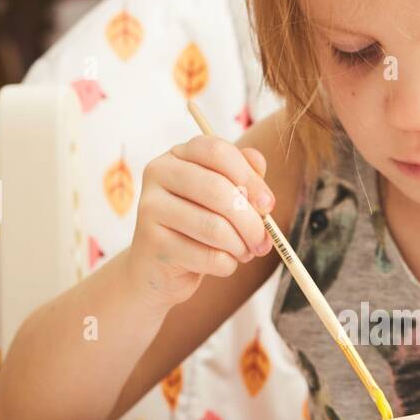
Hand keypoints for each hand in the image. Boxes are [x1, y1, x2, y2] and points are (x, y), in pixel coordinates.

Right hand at [126, 131, 274, 310]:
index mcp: (177, 155)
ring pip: (215, 228)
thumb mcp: (222, 196)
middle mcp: (158, 174)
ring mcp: (150, 208)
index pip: (217, 152)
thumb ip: (243, 176)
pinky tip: (224, 264)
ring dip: (241, 246)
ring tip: (245, 253)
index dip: (250, 178)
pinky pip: (208, 257)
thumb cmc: (198, 226)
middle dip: (251, 221)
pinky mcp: (153, 243)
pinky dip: (227, 265)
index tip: (268, 205)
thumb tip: (259, 163)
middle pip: (218, 190)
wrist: (159, 267)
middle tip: (264, 241)